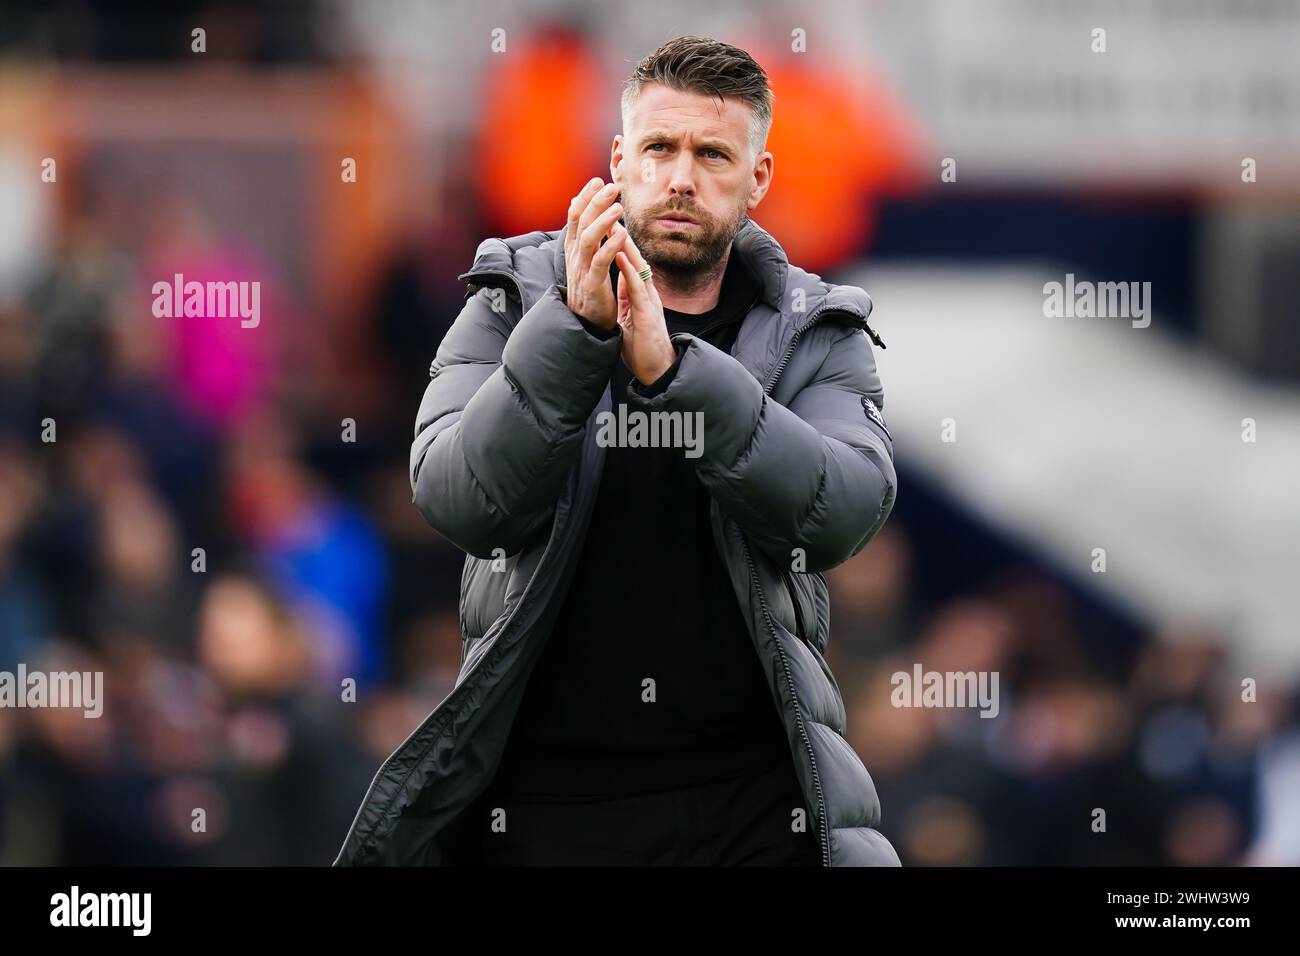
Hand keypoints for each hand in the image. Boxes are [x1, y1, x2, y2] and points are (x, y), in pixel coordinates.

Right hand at [563, 178, 625, 329]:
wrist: (586, 321)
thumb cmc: (591, 288)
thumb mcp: (586, 260)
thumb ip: (588, 238)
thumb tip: (590, 214)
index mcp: (574, 248)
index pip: (575, 216)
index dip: (585, 197)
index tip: (597, 181)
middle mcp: (575, 256)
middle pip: (582, 222)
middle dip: (595, 201)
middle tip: (611, 185)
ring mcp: (582, 269)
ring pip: (589, 238)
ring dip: (603, 220)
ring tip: (618, 205)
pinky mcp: (593, 284)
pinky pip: (600, 261)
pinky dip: (610, 245)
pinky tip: (622, 233)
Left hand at [614, 237, 677, 386]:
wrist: (658, 370)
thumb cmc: (643, 346)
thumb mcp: (631, 316)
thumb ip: (627, 297)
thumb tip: (621, 281)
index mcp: (640, 294)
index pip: (629, 262)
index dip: (618, 242)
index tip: (606, 223)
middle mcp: (647, 293)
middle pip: (634, 257)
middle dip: (622, 235)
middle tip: (610, 212)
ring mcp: (649, 301)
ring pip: (638, 267)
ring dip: (627, 244)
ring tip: (615, 223)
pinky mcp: (647, 314)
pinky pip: (638, 287)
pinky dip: (630, 270)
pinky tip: (622, 255)